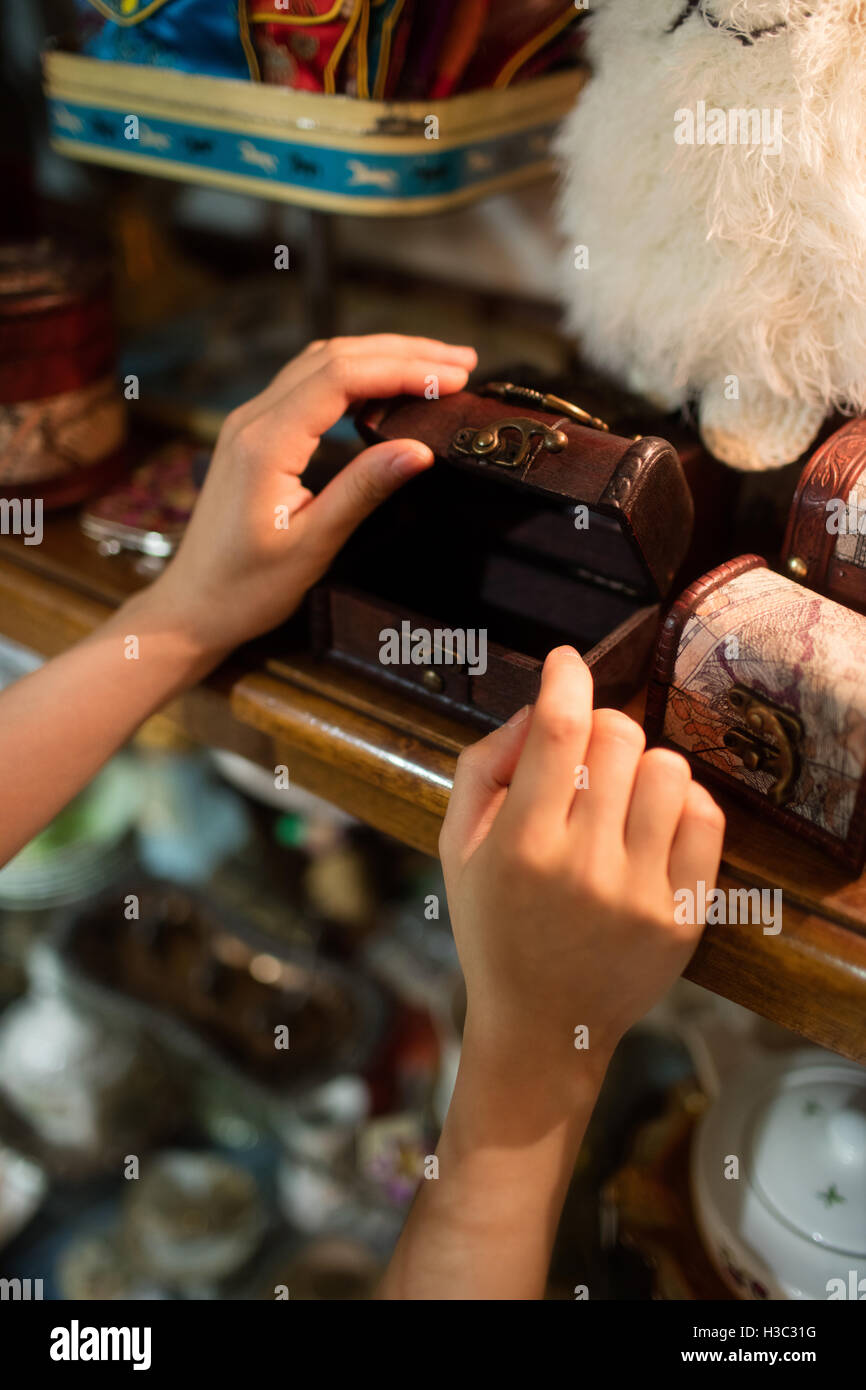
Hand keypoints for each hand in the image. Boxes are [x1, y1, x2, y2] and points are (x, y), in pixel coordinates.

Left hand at [143, 335, 475, 659]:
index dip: (402, 368)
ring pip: (321, 362)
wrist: (193, 604)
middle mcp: (253, 419)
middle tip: (462, 363)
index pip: (341, 376)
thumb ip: (365, 489)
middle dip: (402, 353)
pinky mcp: (255, 433)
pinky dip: (355, 375)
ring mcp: (250, 422)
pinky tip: (387, 386)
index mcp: (265, 442)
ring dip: (380, 357)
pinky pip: (308, 384)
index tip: (453, 377)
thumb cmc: (246, 587)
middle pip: (334, 355)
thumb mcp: (314, 543)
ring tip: (437, 366)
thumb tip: (419, 449)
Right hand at [439, 645, 725, 1096]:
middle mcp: (584, 865)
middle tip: (584, 759)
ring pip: (668, 767)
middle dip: (599, 730)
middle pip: (618, 736)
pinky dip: (681, 804)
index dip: (566, 678)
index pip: (558, 729)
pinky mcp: (684, 913)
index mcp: (521, 845)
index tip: (567, 663)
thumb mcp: (455, 848)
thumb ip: (482, 766)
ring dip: (641, 767)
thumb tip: (535, 706)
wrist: (543, 1025)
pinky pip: (706, 816)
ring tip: (618, 798)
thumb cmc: (494, 927)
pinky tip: (652, 822)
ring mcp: (641, 891)